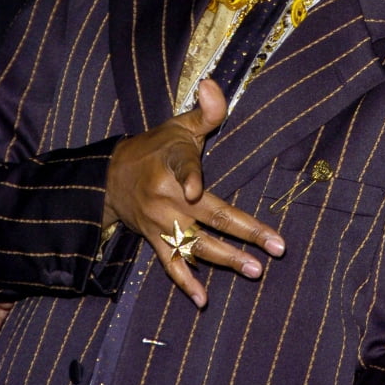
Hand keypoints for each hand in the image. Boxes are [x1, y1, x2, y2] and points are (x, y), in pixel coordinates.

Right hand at [104, 78, 284, 307]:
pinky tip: (203, 300)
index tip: (195, 191)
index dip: (189, 178)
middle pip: (209, 216)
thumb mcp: (178, 125)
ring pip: (195, 244)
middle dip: (244, 233)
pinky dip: (186, 283)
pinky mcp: (154, 240)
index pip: (182, 168)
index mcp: (171, 163)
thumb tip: (213, 84)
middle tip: (275, 247)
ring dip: (225, 259)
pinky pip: (171, 264)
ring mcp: (160, 222)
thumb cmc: (154, 147)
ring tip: (254, 270)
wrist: (110, 178)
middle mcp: (165, 197)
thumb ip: (205, 111)